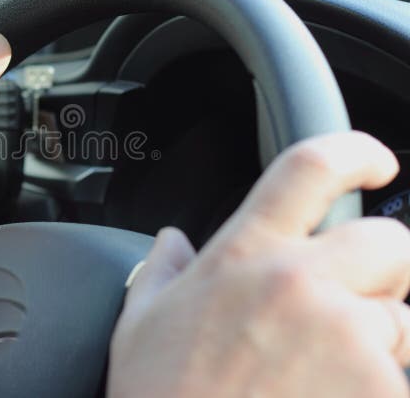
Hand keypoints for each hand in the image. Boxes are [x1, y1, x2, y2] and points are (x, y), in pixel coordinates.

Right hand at [108, 132, 409, 397]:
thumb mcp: (142, 322)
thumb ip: (162, 268)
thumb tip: (171, 241)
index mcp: (245, 254)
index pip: (312, 165)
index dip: (355, 152)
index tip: (374, 163)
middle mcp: (303, 283)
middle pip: (390, 241)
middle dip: (380, 268)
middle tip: (344, 305)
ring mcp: (349, 339)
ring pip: (404, 317)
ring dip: (377, 339)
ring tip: (322, 375)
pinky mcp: (381, 393)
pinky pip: (402, 376)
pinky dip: (377, 387)